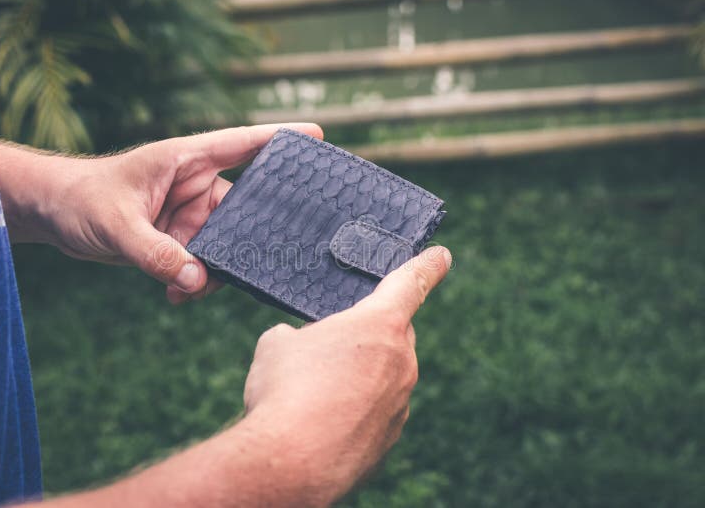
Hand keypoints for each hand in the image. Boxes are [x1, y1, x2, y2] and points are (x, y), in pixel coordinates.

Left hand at [0, 124, 322, 302]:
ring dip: (216, 270)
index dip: (281, 141)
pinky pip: (204, 264)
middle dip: (253, 236)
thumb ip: (155, 253)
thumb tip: (196, 281)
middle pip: (245, 207)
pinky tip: (177, 295)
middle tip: (262, 262)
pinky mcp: (181, 240)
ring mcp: (191, 215)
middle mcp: (196, 185)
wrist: (55, 216)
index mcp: (186, 160)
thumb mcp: (116, 224)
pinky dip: (195, 281)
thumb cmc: (81, 198)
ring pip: (226, 245)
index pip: (242, 145)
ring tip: (189, 288)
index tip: (319, 138)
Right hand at [243, 245, 451, 504]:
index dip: (427, 265)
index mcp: (380, 324)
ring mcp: (400, 404)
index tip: (442, 255)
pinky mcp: (389, 440)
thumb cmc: (284, 391)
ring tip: (313, 394)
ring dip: (357, 378)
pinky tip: (320, 423)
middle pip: (392, 335)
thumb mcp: (277, 344)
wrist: (292, 463)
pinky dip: (353, 414)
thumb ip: (296, 335)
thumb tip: (297, 347)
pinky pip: (375, 414)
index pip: (411, 282)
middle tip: (328, 349)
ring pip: (383, 378)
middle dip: (366, 337)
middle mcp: (401, 362)